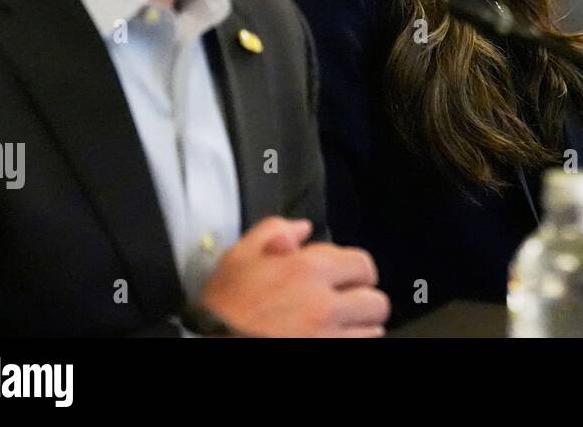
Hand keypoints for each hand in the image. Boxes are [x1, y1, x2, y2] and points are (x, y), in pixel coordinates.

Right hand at [198, 217, 389, 336]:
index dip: (354, 271)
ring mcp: (328, 337)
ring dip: (360, 326)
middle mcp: (325, 304)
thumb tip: (302, 228)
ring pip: (372, 330)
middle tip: (347, 303)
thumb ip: (273, 231)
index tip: (344, 278)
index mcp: (308, 270)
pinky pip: (361, 347)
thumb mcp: (239, 257)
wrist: (207, 344)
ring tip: (341, 326)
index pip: (362, 264)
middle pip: (375, 300)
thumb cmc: (223, 308)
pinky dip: (352, 342)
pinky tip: (334, 339)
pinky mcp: (328, 354)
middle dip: (363, 300)